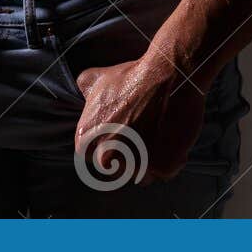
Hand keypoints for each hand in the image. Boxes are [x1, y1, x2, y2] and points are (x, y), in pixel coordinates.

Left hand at [75, 53, 205, 184]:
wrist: (167, 76)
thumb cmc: (132, 77)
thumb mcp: (97, 78)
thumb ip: (85, 90)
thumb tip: (82, 92)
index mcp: (87, 142)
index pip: (93, 156)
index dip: (108, 145)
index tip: (120, 136)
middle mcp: (107, 158)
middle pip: (116, 168)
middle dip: (127, 156)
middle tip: (140, 137)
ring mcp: (135, 165)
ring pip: (141, 175)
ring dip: (148, 162)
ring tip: (156, 137)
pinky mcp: (161, 168)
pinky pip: (163, 173)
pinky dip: (168, 160)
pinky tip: (169, 139)